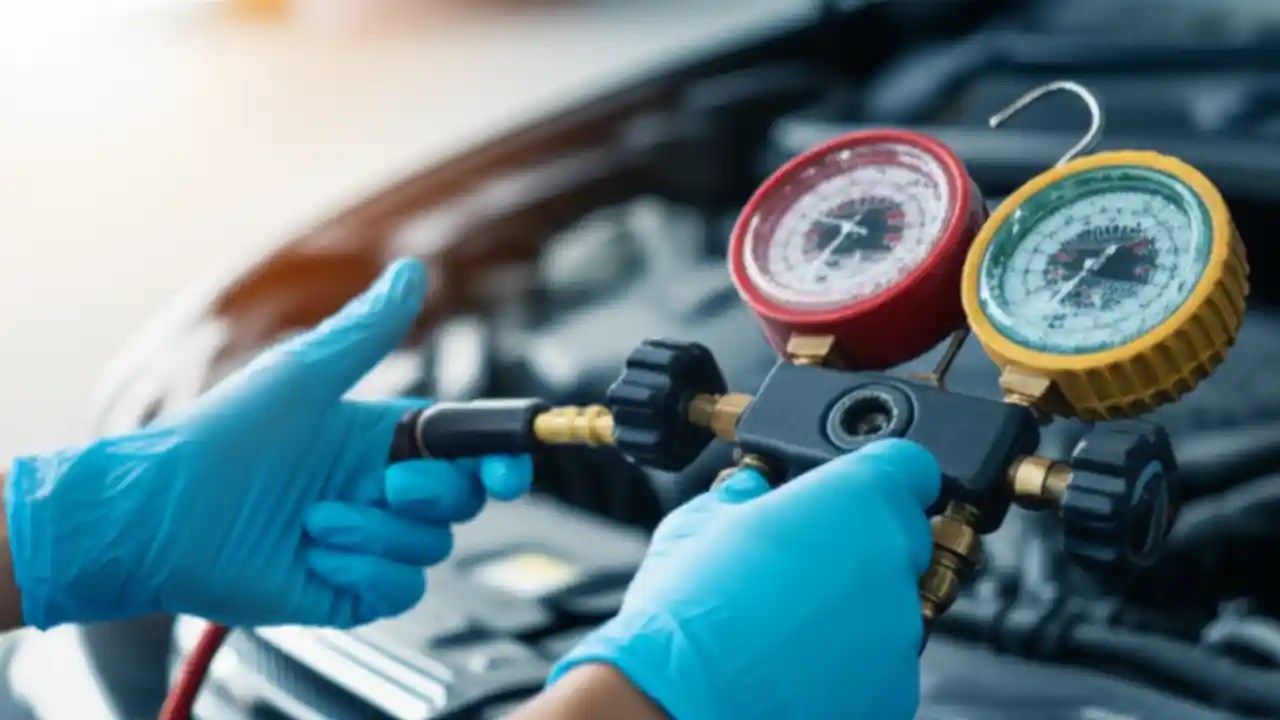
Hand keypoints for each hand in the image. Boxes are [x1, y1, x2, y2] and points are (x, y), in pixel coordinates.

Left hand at [5, 259, 531, 628]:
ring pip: (432, 546)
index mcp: (381, 439)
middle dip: (434, 492)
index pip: (467, 449)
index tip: (507, 468)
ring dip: (375, 532)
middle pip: (463, 499)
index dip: (501, 458)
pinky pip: (402, 590)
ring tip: (313, 520)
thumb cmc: (220, 438)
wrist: (162, 516)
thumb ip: (367, 329)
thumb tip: (410, 271)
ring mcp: (367, 542)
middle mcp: (379, 490)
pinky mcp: (350, 590)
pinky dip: (366, 571)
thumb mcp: (302, 374)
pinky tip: (315, 554)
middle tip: (385, 480)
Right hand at [548, 440, 939, 719]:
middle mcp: (892, 563)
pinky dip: (848, 662)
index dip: (876, 475)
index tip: (850, 490)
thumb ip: (740, 496)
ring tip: (785, 622)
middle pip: (898, 539)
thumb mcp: (698, 524)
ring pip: (889, 606)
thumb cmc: (689, 614)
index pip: (908, 466)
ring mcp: (898, 633)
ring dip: (851, 608)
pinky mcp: (893, 692)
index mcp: (857, 502)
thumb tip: (750, 492)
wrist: (682, 706)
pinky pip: (880, 663)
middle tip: (798, 562)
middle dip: (856, 546)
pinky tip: (794, 663)